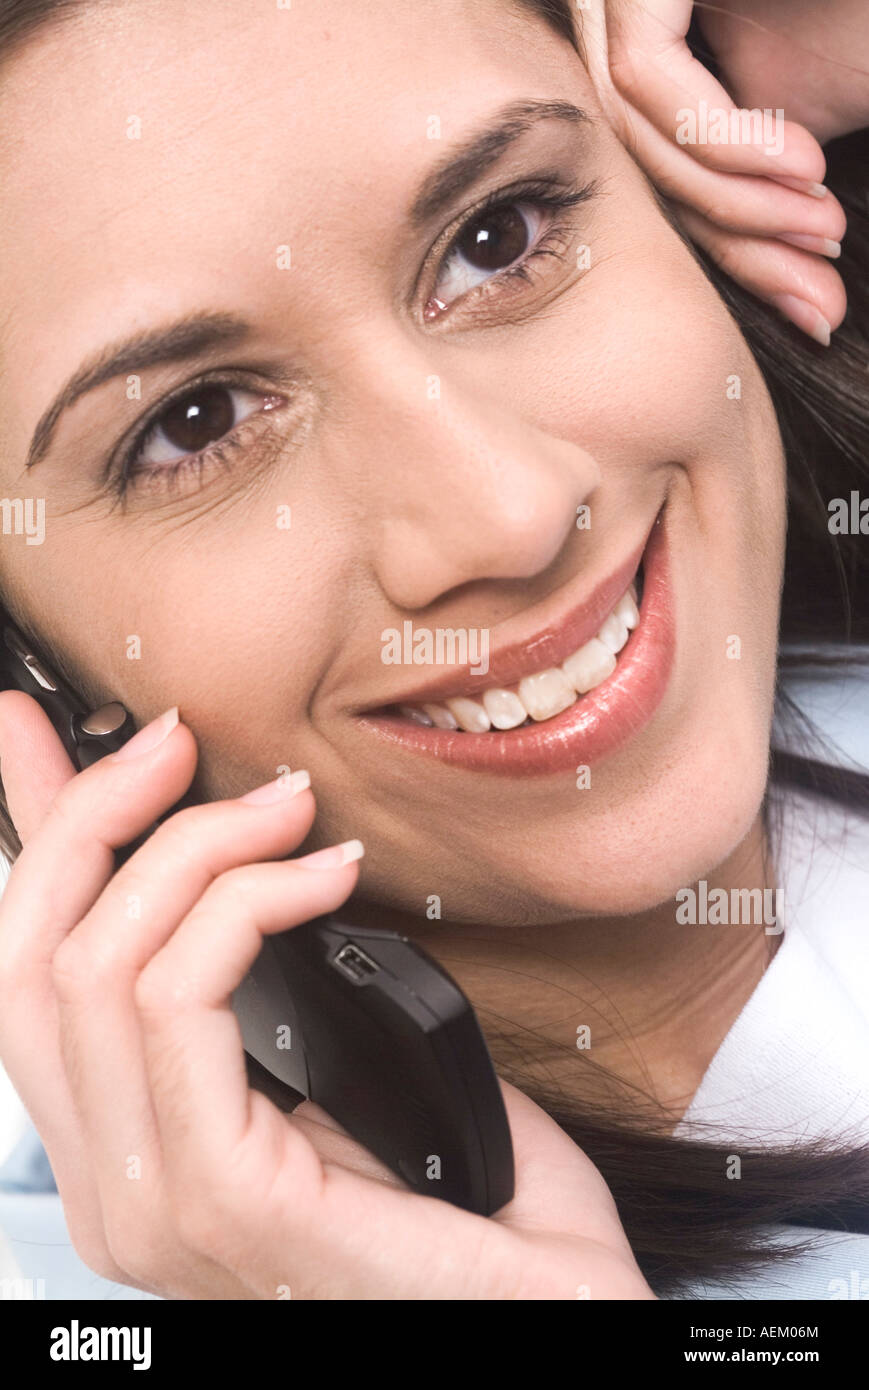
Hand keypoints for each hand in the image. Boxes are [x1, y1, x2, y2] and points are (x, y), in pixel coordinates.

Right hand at [0, 692, 655, 1298]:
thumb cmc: (468, 1192)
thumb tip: (220, 852)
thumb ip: (254, 962)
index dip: (35, 838)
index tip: (40, 729)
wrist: (555, 1304)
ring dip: (197, 850)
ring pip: (100, 967)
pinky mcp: (226, 1199)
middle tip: (173, 742)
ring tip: (289, 811)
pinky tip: (324, 875)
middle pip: (35, 960)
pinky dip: (248, 905)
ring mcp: (156, 1205)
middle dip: (95, 817)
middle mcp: (115, 1189)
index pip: (26, 975)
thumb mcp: (334, 1043)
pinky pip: (180, 1001)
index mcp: (128, 1153)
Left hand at [578, 0, 846, 343]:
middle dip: (742, 244)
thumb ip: (757, 164)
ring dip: (738, 199)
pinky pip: (647, 79)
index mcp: (650, 57)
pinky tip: (797, 167)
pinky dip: (719, 138)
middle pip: (650, 167)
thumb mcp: (803, 96)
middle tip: (817, 295)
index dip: (741, 254)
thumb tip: (764, 250)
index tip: (811, 308)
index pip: (672, 180)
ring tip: (818, 224)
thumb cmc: (849, 4)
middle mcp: (614, 25)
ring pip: (641, 135)